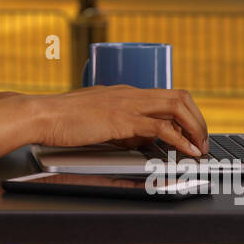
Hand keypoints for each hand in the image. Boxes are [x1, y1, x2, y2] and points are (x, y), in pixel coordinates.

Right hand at [38, 84, 209, 156]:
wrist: (41, 114)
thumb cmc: (61, 119)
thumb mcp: (98, 121)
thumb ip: (120, 128)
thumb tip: (139, 141)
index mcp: (125, 92)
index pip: (167, 96)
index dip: (186, 114)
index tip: (192, 133)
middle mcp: (130, 93)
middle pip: (180, 96)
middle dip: (198, 120)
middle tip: (202, 141)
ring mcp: (127, 104)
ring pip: (177, 106)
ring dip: (195, 128)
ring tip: (200, 147)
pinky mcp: (122, 119)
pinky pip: (161, 127)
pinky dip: (180, 140)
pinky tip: (186, 151)